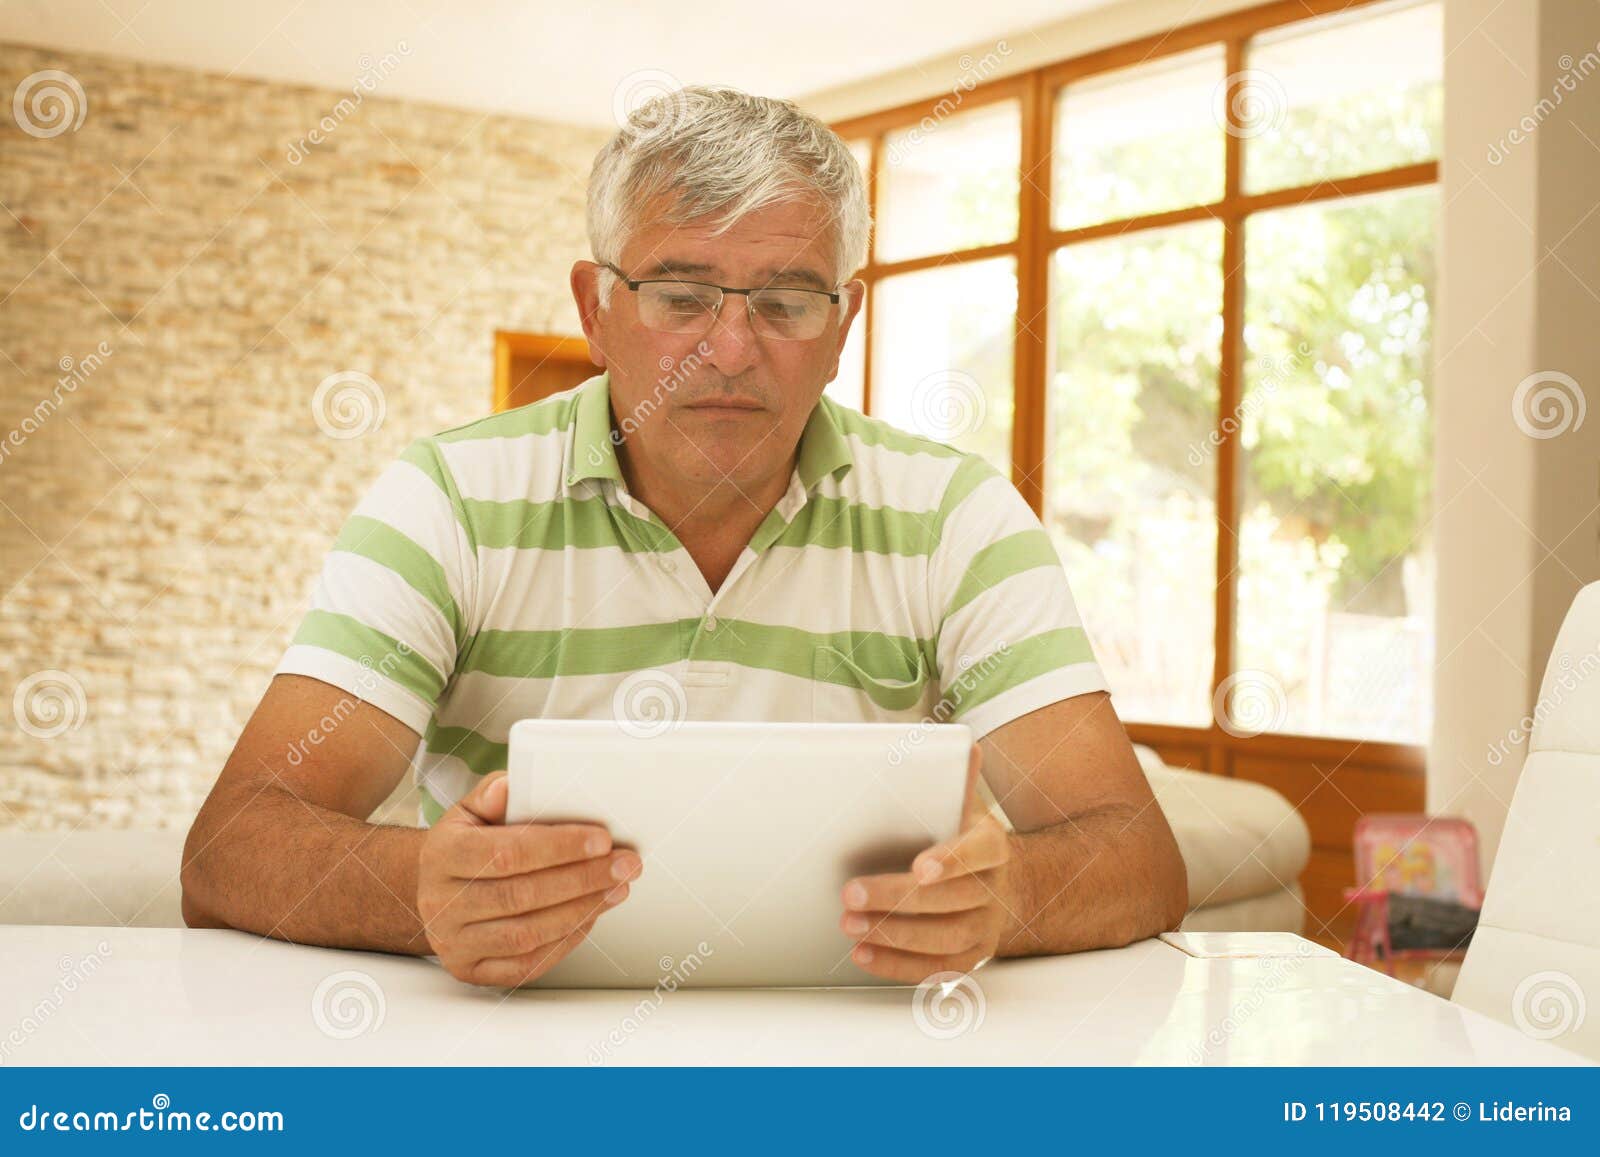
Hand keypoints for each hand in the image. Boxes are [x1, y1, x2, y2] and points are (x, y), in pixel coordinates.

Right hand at [417, 771, 641, 987]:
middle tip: (625, 865)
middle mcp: (441, 903)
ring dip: (582, 910)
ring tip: (617, 888)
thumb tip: (509, 787)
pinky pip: (526, 964)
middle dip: (583, 879)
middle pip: (521, 896)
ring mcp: (453, 942)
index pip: (506, 853)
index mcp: (442, 855)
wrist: (434, 889)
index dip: (559, 847)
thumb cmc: (464, 845)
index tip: (602, 840)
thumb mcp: (469, 811)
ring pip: (527, 934)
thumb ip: (492, 795)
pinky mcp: (471, 969)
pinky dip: (565, 941)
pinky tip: (591, 915)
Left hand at [839, 744, 1011, 982]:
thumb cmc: (962, 837)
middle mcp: (994, 889)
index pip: (978, 853)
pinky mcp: (971, 957)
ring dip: (893, 935)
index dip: (951, 861)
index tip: (919, 868)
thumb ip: (955, 781)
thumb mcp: (962, 806)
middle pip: (951, 900)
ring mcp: (987, 927)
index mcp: (992, 846)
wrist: (995, 882)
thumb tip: (960, 744)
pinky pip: (938, 970)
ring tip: (849, 925)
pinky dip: (899, 966)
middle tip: (850, 893)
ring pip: (945, 938)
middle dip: (897, 899)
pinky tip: (863, 954)